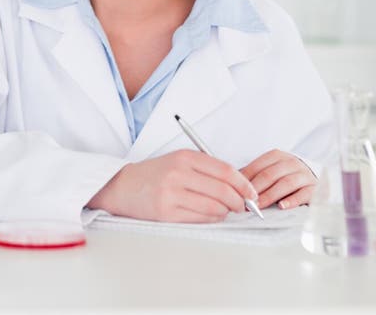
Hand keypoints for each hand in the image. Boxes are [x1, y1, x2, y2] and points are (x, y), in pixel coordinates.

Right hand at [87, 150, 258, 222]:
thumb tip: (238, 185)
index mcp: (184, 157)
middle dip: (239, 201)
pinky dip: (212, 219)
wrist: (123, 186)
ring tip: (226, 211)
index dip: (243, 184)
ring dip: (226, 212)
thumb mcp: (179, 161)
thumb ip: (206, 169)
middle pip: (222, 190)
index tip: (252, 193)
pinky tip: (212, 216)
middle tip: (243, 206)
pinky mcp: (166, 213)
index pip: (224, 170)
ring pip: (213, 207)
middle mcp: (178, 173)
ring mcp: (171, 194)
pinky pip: (200, 219)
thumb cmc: (156, 174)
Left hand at [240, 149, 316, 209]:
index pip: (259, 166)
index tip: (237, 191)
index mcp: (277, 156)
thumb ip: (257, 174)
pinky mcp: (314, 188)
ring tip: (259, 205)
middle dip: (256, 189)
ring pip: (285, 183)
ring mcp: (303, 175)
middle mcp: (291, 162)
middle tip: (247, 201)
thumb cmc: (287, 174)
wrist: (314, 177)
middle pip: (270, 174)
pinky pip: (303, 194)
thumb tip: (235, 183)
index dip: (247, 179)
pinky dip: (292, 200)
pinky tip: (282, 206)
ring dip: (270, 195)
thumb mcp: (272, 169)